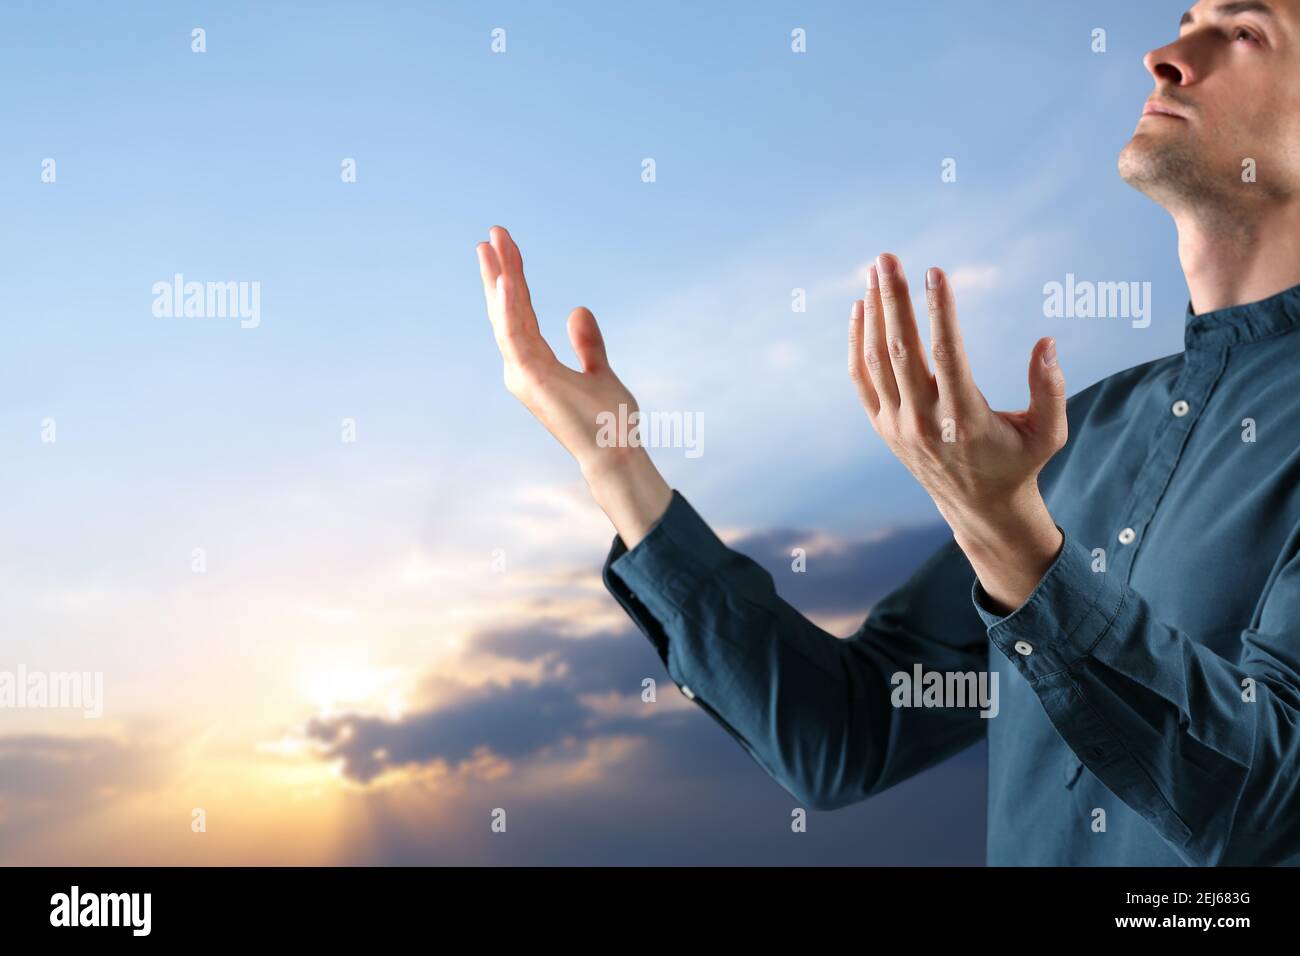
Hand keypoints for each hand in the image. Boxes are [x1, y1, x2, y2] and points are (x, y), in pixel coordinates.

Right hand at [475, 226, 670, 546]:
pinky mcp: (530, 378)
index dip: (513, 279)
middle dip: (498, 271)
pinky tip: (505, 281)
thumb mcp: (600, 372)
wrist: (615, 452)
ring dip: (498, 280)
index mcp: (534, 364)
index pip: (520, 313)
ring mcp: (522, 373)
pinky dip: (508, 308)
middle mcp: (521, 368)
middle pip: (505, 311)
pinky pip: (515, 335)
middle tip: (492, 234)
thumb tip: (578, 310)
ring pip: (505, 317)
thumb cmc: (607, 422)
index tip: (507, 247)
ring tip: (492, 245)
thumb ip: (587, 343)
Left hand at [847, 253, 1065, 612]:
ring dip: (874, 312)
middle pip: (900, 350)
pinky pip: (862, 379)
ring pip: (877, 360)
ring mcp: (897, 424)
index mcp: (964, 419)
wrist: (978, 506)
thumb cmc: (1019, 461)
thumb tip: (1047, 342)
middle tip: (887, 257)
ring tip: (875, 271)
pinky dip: (857, 342)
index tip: (935, 272)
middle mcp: (923, 421)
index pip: (946, 354)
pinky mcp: (883, 426)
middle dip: (893, 299)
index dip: (939, 311)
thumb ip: (1051, 389)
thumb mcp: (1048, 432)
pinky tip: (860, 309)